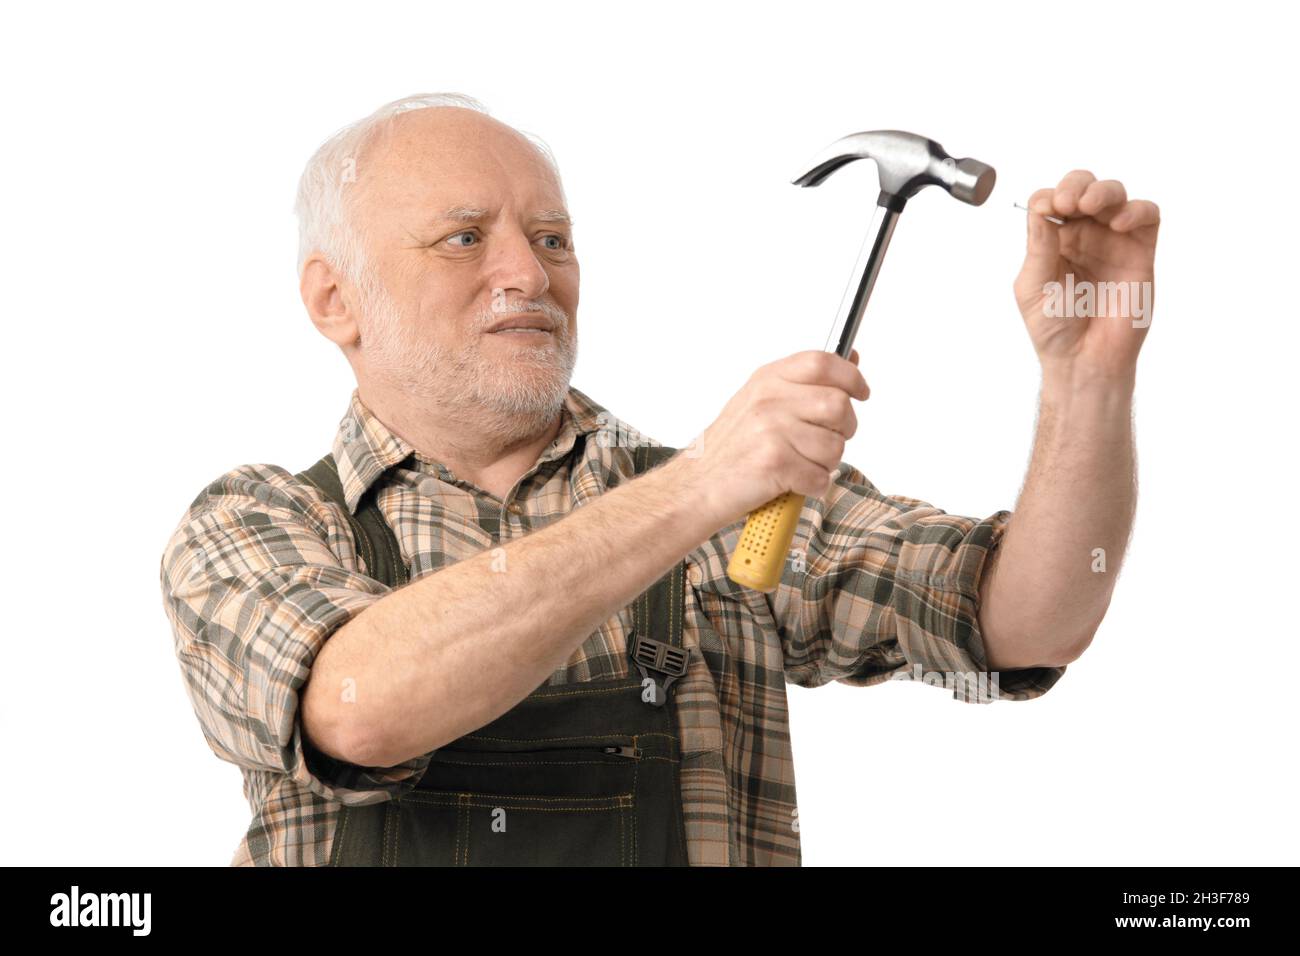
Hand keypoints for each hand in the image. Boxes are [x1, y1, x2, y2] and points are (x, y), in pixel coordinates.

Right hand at [675, 349, 867, 527]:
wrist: (696, 487)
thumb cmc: (730, 449)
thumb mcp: (760, 401)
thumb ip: (803, 382)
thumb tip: (851, 356)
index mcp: (767, 379)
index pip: (823, 362)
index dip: (851, 376)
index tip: (861, 391)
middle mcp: (768, 400)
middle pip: (838, 405)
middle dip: (843, 430)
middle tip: (824, 442)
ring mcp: (770, 430)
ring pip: (835, 447)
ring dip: (825, 464)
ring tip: (799, 465)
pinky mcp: (774, 463)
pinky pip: (820, 477)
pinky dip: (812, 487)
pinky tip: (792, 483)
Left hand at [1013, 170, 1159, 383]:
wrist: (1084, 358)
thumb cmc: (1054, 328)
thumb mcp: (1033, 285)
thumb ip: (1039, 246)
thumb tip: (1040, 206)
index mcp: (1052, 241)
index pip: (1050, 200)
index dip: (1048, 197)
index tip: (1047, 208)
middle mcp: (1082, 235)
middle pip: (1083, 187)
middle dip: (1075, 185)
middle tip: (1069, 202)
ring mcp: (1112, 241)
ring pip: (1114, 195)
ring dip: (1103, 191)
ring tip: (1089, 205)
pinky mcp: (1140, 252)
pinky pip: (1147, 216)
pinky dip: (1136, 210)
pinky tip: (1118, 224)